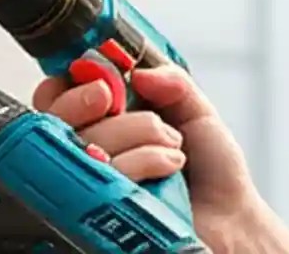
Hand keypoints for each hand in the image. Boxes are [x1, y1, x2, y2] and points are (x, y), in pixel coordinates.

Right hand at [33, 66, 288, 253]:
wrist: (231, 218)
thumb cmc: (211, 170)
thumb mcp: (195, 111)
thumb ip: (171, 81)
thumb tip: (139, 70)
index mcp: (106, 123)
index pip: (58, 99)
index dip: (70, 84)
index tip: (101, 79)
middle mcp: (92, 152)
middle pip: (57, 119)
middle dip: (86, 100)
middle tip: (114, 100)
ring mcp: (92, 184)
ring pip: (87, 142)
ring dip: (138, 132)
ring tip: (173, 146)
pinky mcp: (99, 211)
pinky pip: (106, 174)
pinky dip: (145, 160)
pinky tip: (169, 168)